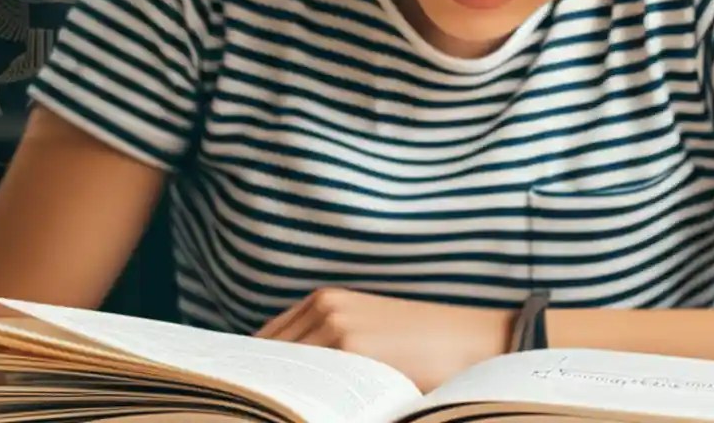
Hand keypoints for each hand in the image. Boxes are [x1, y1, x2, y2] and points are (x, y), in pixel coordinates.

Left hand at [253, 287, 512, 391]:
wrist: (477, 341)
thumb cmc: (423, 346)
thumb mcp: (366, 335)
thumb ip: (323, 347)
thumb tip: (275, 387)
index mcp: (324, 301)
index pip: (263, 343)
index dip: (250, 371)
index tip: (236, 395)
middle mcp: (325, 309)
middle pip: (267, 357)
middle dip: (258, 387)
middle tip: (242, 410)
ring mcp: (338, 328)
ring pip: (285, 373)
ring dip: (276, 398)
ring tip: (264, 414)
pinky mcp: (355, 349)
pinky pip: (313, 384)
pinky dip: (301, 402)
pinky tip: (297, 413)